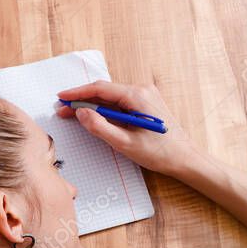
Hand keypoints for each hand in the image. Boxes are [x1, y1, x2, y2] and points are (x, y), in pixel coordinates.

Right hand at [56, 80, 200, 176]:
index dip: (78, 93)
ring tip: (74, 114)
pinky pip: (120, 103)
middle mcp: (142, 90)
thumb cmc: (159, 153)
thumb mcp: (124, 143)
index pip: (100, 89)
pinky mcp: (146, 104)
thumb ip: (100, 127)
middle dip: (82, 100)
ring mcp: (145, 96)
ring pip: (111, 97)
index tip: (61, 98)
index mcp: (137, 96)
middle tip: (62, 110)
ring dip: (93, 105)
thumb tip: (81, 113)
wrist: (185, 158)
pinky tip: (95, 116)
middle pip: (104, 91)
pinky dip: (105, 109)